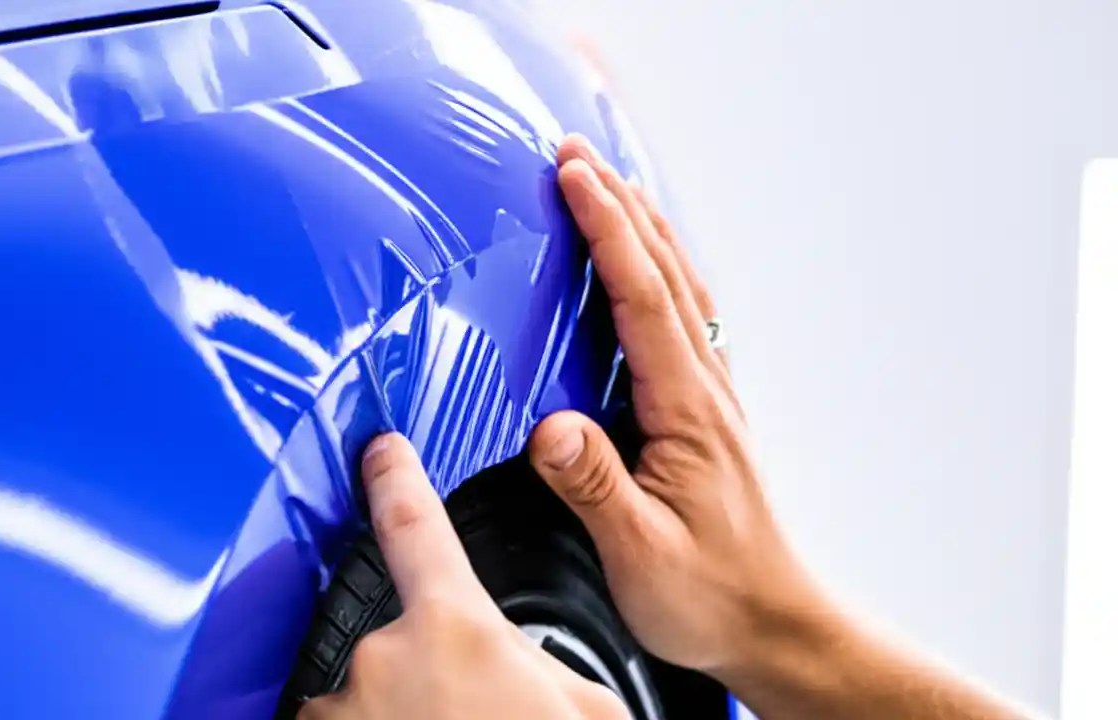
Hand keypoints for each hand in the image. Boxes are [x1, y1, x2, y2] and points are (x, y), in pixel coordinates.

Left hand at [298, 433, 628, 719]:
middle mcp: (382, 659)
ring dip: (388, 717)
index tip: (380, 450)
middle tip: (469, 714)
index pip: (414, 524)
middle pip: (391, 637)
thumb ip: (545, 667)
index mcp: (453, 627)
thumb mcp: (582, 705)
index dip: (395, 477)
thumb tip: (530, 667)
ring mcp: (341, 712)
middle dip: (423, 673)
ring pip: (358, 696)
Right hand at [528, 135, 829, 676]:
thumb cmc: (712, 593)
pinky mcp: (704, 415)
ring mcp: (711, 399)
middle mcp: (706, 391)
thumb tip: (550, 426)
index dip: (607, 231)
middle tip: (578, 155)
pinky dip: (661, 273)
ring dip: (645, 230)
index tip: (575, 178)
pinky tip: (648, 271)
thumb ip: (594, 485)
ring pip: (682, 290)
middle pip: (666, 274)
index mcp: (688, 410)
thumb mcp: (641, 551)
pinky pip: (685, 320)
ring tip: (610, 186)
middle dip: (621, 206)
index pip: (642, 299)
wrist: (773, 622)